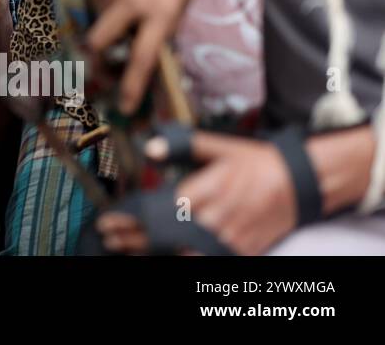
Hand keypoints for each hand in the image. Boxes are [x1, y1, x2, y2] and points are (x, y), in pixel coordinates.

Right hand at [88, 0, 204, 113]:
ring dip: (104, 20)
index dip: (131, 87)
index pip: (143, 60)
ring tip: (123, 4)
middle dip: (93, 58)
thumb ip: (161, 25)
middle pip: (98, 42)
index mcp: (163, 14)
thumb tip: (140, 51)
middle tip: (96, 64)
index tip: (123, 106)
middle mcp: (133, 2)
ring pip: (97, 16)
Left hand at [96, 131, 298, 255]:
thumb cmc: (256, 161)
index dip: (129, 219)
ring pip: (183, 253)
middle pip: (164, 236)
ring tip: (127, 251)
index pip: (157, 211)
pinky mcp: (243, 251)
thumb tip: (148, 147)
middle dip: (133, 240)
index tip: (108, 221)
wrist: (299, 181)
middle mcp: (215, 218)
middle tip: (109, 238)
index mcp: (206, 190)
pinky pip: (208, 261)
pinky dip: (184, 260)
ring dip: (153, 253)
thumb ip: (182, 146)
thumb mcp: (219, 146)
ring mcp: (230, 239)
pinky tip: (167, 257)